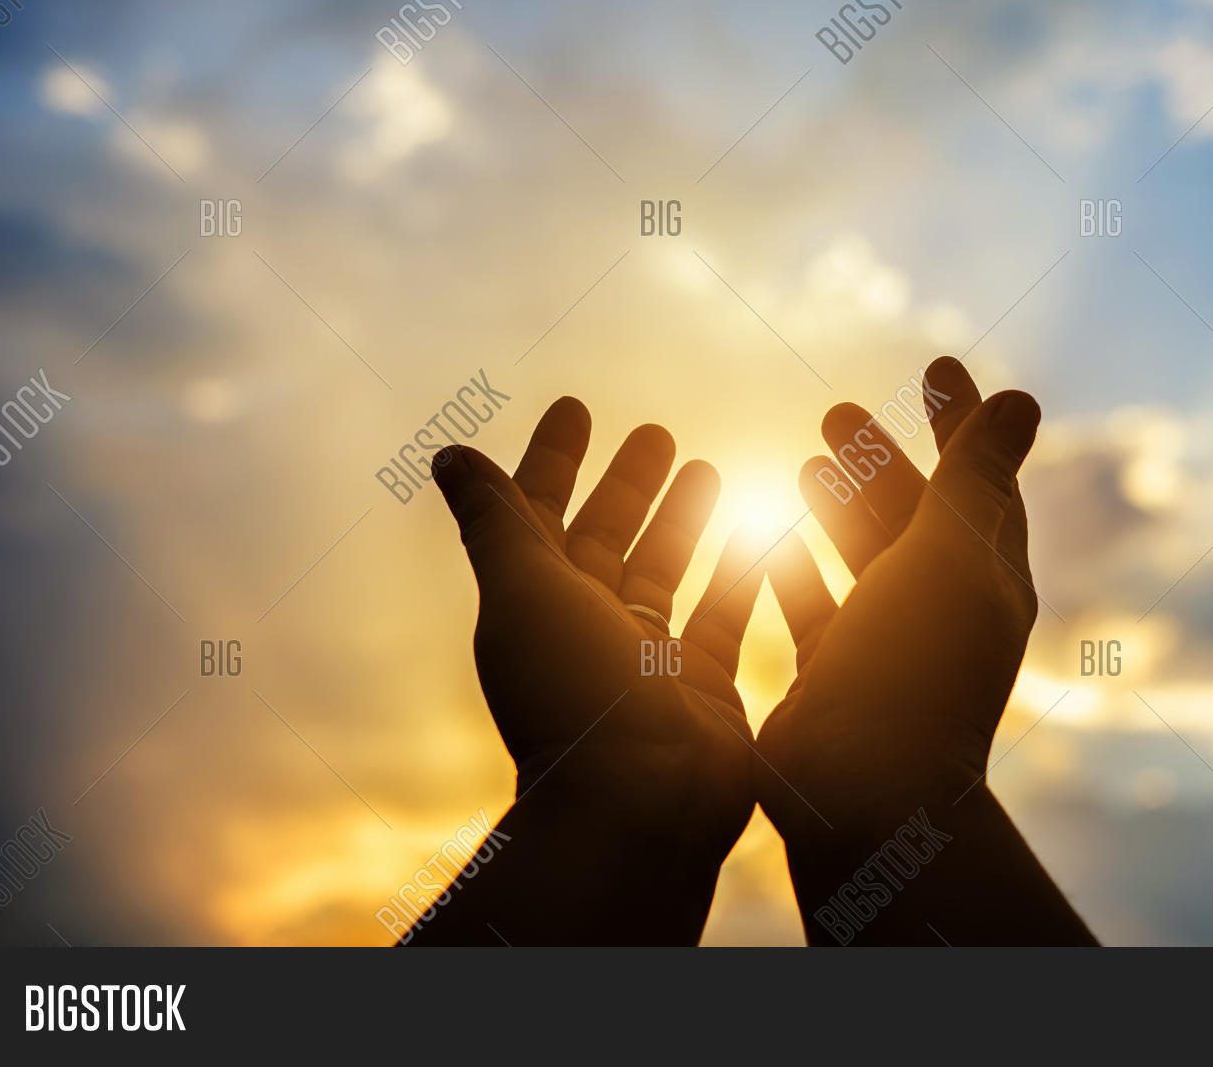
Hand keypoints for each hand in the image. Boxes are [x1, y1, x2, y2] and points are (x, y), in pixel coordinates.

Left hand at [414, 398, 763, 943]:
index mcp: (537, 605)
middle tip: (657, 432)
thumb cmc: (574, 693)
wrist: (640, 806)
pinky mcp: (704, 688)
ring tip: (708, 468)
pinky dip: (740, 574)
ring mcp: (648, 662)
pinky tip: (763, 531)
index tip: (577, 406)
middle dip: (628, 485)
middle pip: (609, 539)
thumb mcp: (523, 592)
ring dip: (684, 522)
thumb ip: (494, 521)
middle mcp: (588, 631)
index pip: (541, 513)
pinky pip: (723, 616)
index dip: (553, 459)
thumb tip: (449, 453)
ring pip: (667, 573)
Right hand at [757, 357, 1093, 943]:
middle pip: (914, 517)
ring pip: (863, 560)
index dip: (962, 421)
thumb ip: (976, 473)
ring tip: (803, 462)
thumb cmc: (913, 664)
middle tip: (836, 410)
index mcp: (986, 578)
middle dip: (880, 461)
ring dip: (837, 508)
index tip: (935, 365)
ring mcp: (884, 647)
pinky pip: (815, 611)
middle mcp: (940, 612)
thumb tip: (1024, 398)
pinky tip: (768, 540)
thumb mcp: (952, 553)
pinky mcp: (831, 678)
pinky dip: (796, 571)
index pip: (981, 481)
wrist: (864, 792)